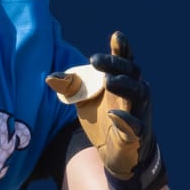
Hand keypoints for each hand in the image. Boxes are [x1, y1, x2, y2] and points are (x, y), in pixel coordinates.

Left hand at [45, 31, 155, 179]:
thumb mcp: (83, 100)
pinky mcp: (137, 134)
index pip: (125, 61)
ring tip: (108, 80)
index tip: (116, 36)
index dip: (122, 49)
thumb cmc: (102, 119)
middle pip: (131, 72)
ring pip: (138, 94)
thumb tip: (50, 78)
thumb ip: (71, 87)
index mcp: (123, 80)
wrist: (117, 154)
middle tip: (96, 60)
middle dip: (115, 64)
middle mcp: (135, 93)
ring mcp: (139, 112)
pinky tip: (114, 114)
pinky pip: (135, 125)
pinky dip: (126, 119)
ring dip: (124, 85)